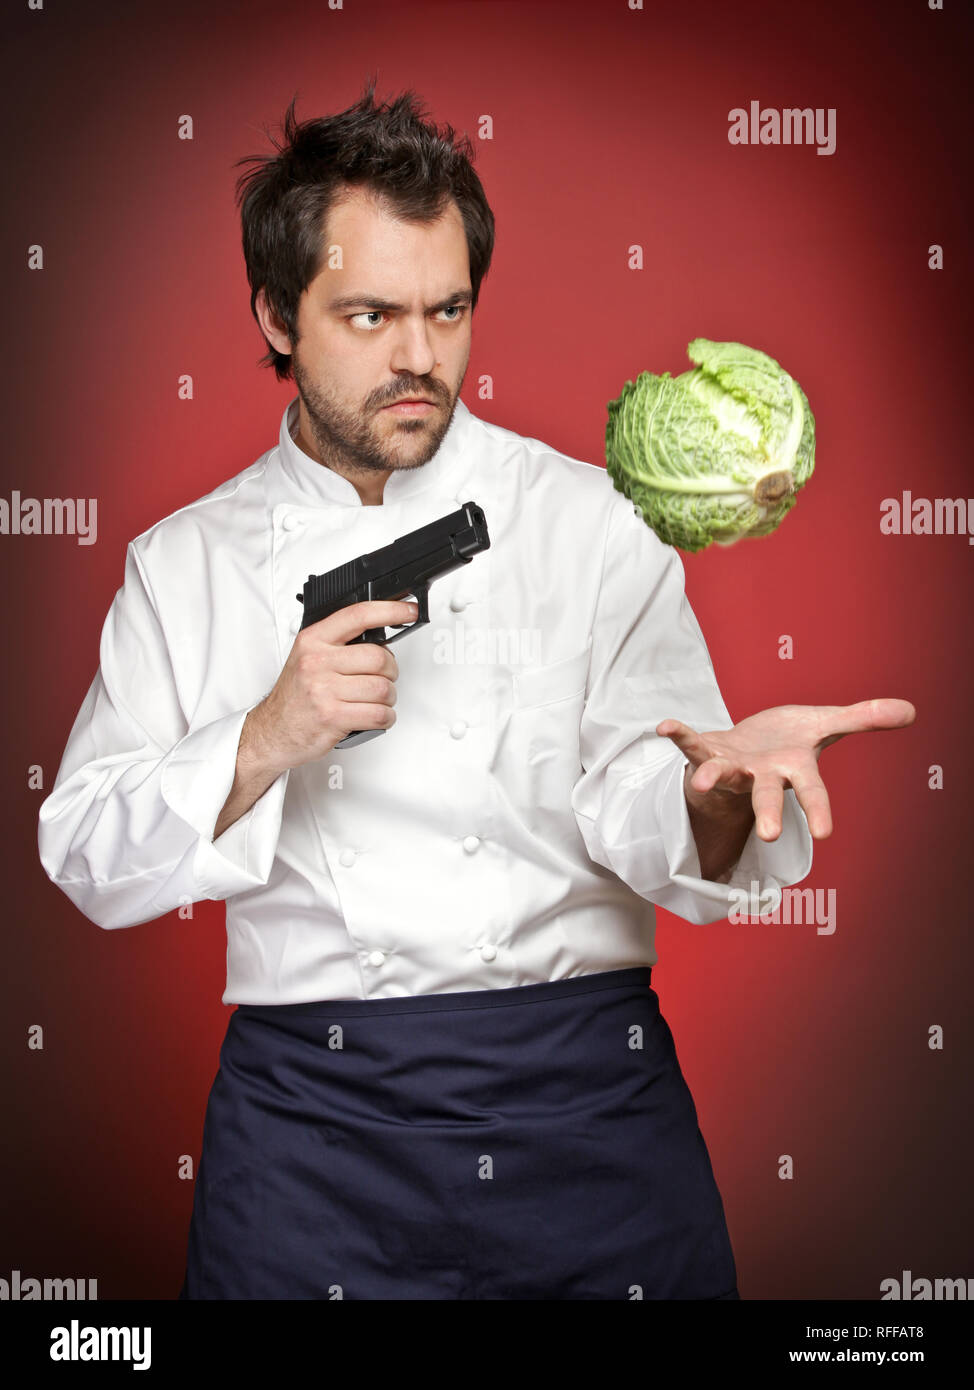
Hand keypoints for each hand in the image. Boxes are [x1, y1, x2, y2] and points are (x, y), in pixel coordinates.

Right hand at [244, 599, 418, 775]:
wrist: (273, 731)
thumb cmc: (294, 695)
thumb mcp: (307, 657)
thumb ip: (338, 643)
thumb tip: (379, 632)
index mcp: (313, 641)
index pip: (358, 616)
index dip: (390, 610)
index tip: (409, 612)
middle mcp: (317, 662)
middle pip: (379, 658)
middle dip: (390, 671)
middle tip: (383, 678)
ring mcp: (324, 690)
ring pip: (383, 688)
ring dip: (388, 698)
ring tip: (374, 700)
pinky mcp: (333, 717)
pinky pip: (379, 714)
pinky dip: (385, 718)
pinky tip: (373, 715)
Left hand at [655, 699, 916, 841]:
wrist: (748, 748)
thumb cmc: (789, 741)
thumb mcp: (827, 726)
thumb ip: (863, 719)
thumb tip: (911, 710)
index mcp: (793, 769)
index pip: (811, 792)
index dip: (819, 810)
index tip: (825, 834)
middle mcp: (761, 774)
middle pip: (766, 795)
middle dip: (769, 812)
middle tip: (770, 836)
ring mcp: (731, 766)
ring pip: (722, 774)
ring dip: (710, 777)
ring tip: (699, 783)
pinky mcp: (707, 751)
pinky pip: (691, 744)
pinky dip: (679, 735)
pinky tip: (663, 728)